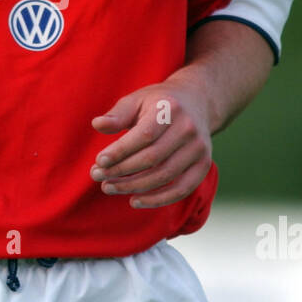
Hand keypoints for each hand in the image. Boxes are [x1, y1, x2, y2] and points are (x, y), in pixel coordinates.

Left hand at [89, 83, 212, 207]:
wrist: (196, 102)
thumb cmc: (158, 103)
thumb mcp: (137, 100)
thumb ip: (118, 114)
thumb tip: (97, 124)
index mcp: (170, 109)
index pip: (143, 135)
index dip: (120, 151)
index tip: (99, 161)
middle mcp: (188, 129)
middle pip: (152, 158)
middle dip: (121, 171)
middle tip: (97, 176)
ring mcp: (199, 148)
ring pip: (164, 176)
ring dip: (134, 186)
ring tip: (109, 187)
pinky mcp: (203, 165)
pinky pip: (182, 189)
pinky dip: (158, 200)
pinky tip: (134, 201)